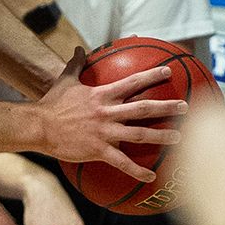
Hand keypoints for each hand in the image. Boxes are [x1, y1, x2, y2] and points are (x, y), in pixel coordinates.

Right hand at [36, 49, 187, 180]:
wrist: (39, 127)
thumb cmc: (52, 104)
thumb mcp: (65, 80)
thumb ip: (76, 64)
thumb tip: (79, 48)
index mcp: (102, 95)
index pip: (132, 82)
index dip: (151, 76)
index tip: (168, 72)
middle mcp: (107, 112)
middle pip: (143, 108)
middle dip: (167, 107)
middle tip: (185, 107)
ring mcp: (104, 132)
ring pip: (139, 134)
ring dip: (161, 136)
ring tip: (179, 138)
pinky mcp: (98, 150)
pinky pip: (122, 162)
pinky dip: (138, 170)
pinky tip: (152, 176)